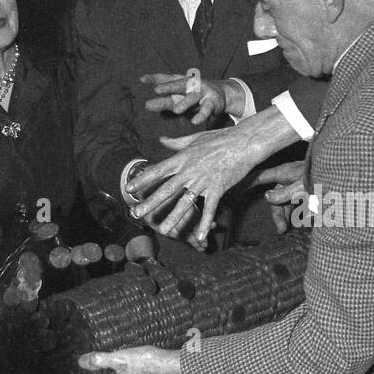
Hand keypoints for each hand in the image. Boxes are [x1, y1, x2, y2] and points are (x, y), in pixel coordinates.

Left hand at [129, 109, 299, 248]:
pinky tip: (201, 236)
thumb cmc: (221, 138)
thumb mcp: (195, 138)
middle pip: (166, 189)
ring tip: (163, 230)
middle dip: (150, 202)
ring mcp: (203, 181)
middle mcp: (190, 171)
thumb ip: (176, 142)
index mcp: (183, 158)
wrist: (244, 142)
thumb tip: (161, 140)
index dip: (142, 180)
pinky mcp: (218, 188)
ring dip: (174, 217)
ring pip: (186, 202)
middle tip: (136, 213)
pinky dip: (206, 223)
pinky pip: (210, 209)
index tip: (129, 188)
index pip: (158, 171)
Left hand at [140, 71, 232, 126]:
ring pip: (192, 98)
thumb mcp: (179, 97)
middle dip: (168, 87)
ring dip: (185, 103)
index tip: (142, 79)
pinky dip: (201, 115)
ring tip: (176, 111)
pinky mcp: (212, 103)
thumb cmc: (194, 96)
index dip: (155, 78)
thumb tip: (147, 105)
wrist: (221, 95)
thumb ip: (164, 101)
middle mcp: (191, 85)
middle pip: (179, 85)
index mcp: (181, 81)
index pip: (167, 78)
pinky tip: (195, 122)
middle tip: (157, 90)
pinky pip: (206, 109)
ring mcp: (202, 93)